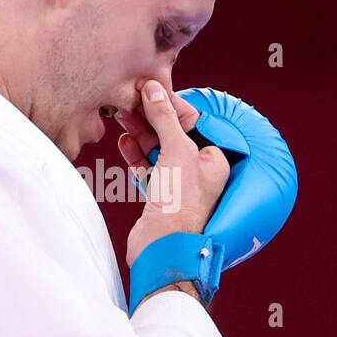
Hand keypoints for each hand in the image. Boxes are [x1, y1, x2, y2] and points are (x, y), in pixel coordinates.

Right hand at [119, 80, 229, 266]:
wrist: (162, 246)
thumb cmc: (181, 203)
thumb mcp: (177, 151)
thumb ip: (165, 119)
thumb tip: (154, 91)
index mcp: (214, 159)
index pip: (193, 121)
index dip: (170, 104)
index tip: (150, 90)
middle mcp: (199, 171)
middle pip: (173, 134)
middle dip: (151, 118)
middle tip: (130, 102)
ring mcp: (179, 185)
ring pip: (158, 151)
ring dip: (140, 134)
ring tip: (122, 118)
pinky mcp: (160, 196)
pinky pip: (148, 169)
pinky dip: (136, 155)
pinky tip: (125, 143)